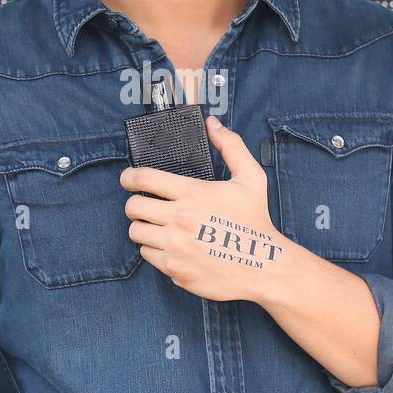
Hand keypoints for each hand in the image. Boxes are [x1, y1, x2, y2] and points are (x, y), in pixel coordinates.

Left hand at [120, 115, 288, 303]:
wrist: (263, 267)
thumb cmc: (256, 220)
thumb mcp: (251, 178)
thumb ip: (231, 146)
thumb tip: (211, 124)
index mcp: (193, 193)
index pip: (143, 178)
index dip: (128, 177)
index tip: (128, 179)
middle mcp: (180, 219)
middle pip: (133, 206)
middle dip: (135, 203)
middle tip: (146, 204)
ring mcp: (175, 246)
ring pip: (135, 231)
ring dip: (143, 226)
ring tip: (157, 225)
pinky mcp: (174, 268)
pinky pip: (146, 254)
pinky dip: (153, 248)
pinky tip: (169, 244)